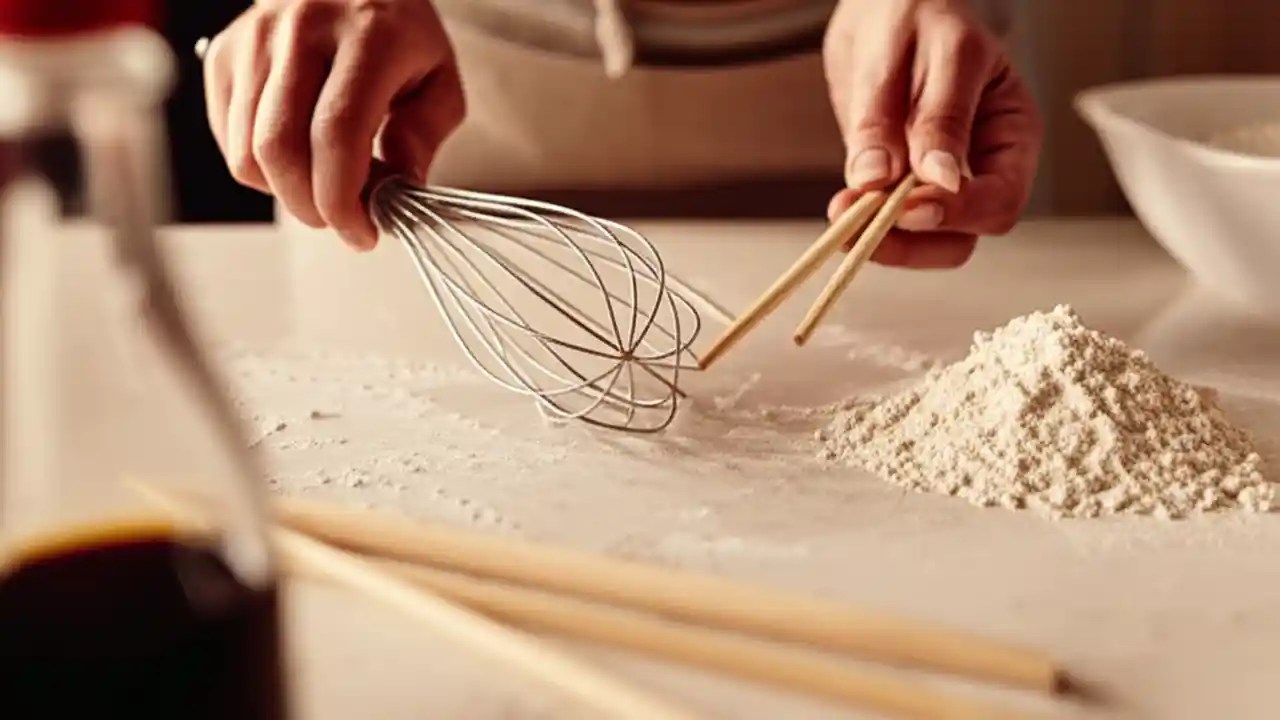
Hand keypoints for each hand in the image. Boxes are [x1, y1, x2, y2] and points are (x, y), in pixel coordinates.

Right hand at [203, 0, 463, 249]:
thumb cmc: (398, 34)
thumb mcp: (438, 78)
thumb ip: (424, 134)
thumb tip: (397, 189)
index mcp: (366, 34)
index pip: (335, 134)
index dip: (343, 200)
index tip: (363, 232)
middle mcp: (301, 30)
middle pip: (280, 150)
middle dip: (311, 207)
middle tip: (343, 219)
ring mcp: (255, 40)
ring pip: (247, 154)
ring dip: (286, 193)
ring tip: (323, 187)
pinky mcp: (225, 55)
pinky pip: (229, 141)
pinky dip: (263, 169)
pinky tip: (298, 157)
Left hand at [823, 0, 1041, 267]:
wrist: (881, 6)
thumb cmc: (921, 12)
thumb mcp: (937, 52)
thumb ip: (930, 117)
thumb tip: (927, 180)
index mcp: (1011, 132)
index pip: (999, 200)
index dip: (956, 213)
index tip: (907, 207)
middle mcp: (981, 166)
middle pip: (963, 236)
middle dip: (912, 240)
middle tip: (860, 224)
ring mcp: (938, 181)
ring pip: (926, 242)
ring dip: (883, 241)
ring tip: (842, 214)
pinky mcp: (898, 184)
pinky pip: (889, 225)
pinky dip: (864, 225)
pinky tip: (843, 205)